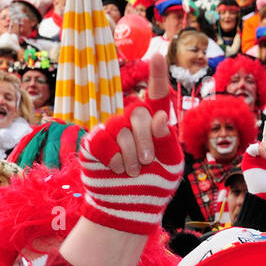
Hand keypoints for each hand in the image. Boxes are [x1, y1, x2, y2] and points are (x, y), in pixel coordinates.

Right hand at [76, 55, 182, 237]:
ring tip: (132, 171)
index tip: (156, 55)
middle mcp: (131, 124)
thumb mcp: (171, 166)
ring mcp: (111, 131)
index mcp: (154, 126)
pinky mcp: (94, 143)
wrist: (127, 210)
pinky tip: (115, 168)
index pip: (156, 96)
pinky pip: (103, 139)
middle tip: (146, 161)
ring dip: (129, 154)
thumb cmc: (153, 188)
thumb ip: (167, 141)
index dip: (157, 76)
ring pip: (120, 128)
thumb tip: (158, 117)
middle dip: (145, 139)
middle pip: (137, 113)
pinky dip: (113, 157)